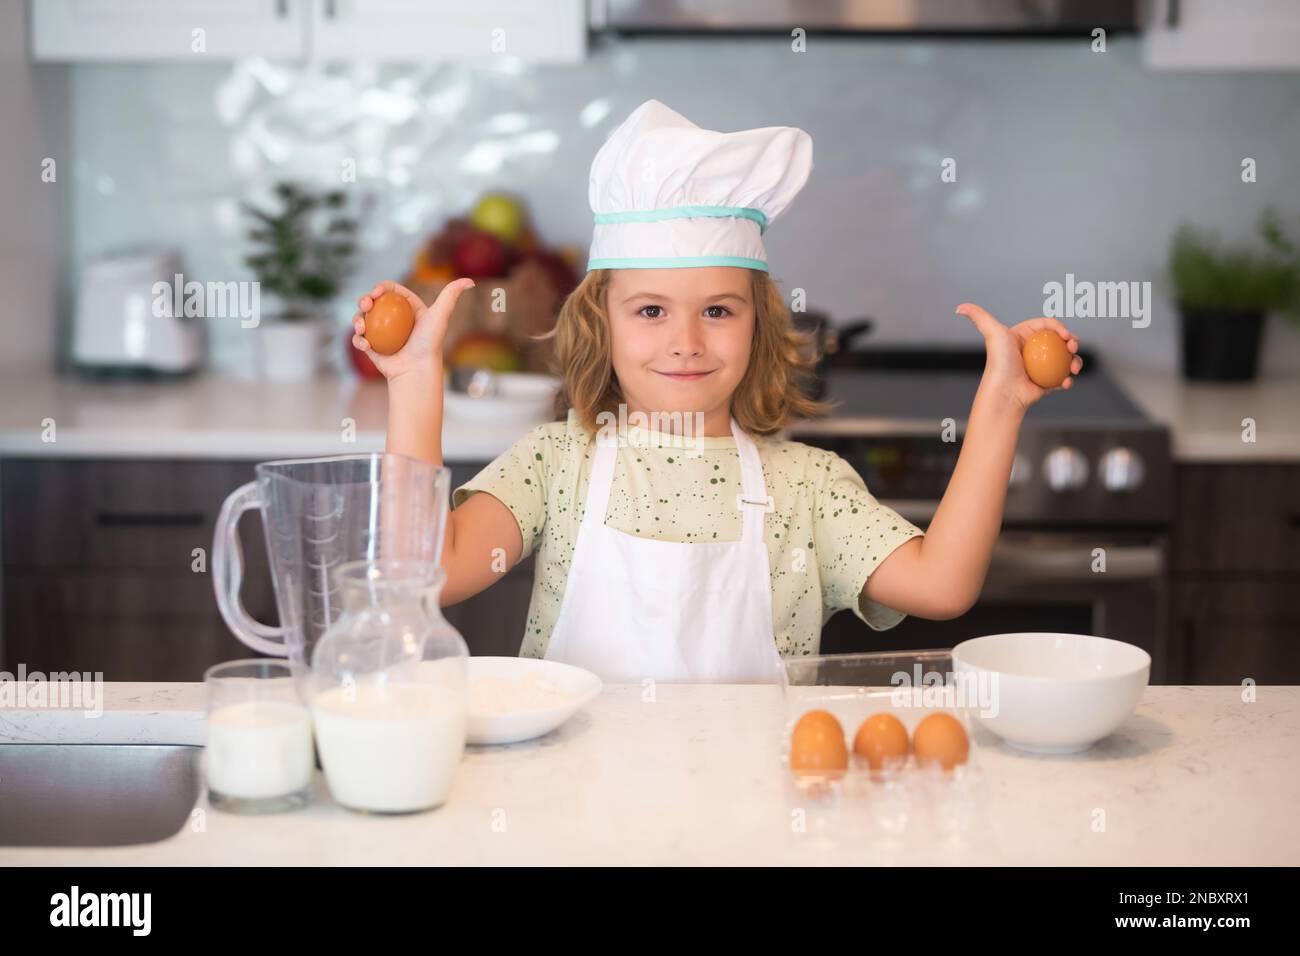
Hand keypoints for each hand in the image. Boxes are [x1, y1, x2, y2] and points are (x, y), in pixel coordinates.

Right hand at [352, 278, 475, 382]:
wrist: (417, 372)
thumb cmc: (429, 344)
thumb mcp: (441, 315)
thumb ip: (451, 294)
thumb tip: (469, 281)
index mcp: (409, 310)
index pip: (391, 292)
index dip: (381, 287)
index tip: (377, 292)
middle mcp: (395, 321)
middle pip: (374, 303)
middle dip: (364, 300)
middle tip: (365, 305)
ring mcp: (382, 335)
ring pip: (363, 320)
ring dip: (356, 319)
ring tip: (360, 327)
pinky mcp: (374, 348)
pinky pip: (361, 339)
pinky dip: (358, 339)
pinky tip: (363, 343)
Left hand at [955, 302, 1082, 411]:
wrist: (1004, 393)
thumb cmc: (999, 362)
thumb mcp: (992, 334)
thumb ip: (979, 317)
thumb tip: (959, 307)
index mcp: (1023, 336)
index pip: (1047, 326)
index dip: (1059, 327)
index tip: (1065, 335)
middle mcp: (1033, 350)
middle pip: (1060, 342)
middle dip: (1073, 342)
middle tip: (1073, 348)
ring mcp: (1041, 366)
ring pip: (1065, 360)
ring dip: (1076, 362)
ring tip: (1075, 368)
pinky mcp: (1046, 382)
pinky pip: (1062, 378)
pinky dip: (1068, 380)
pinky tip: (1067, 382)